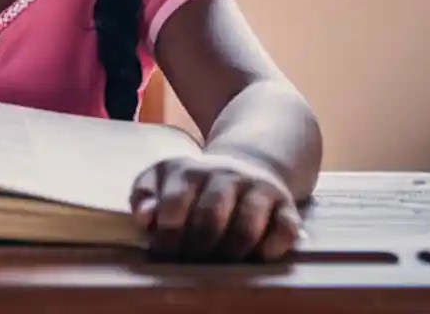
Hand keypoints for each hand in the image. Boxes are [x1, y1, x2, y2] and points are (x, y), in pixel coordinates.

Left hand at [130, 154, 302, 261]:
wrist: (247, 165)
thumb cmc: (194, 185)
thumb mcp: (162, 180)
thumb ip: (144, 196)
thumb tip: (144, 218)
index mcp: (189, 171)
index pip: (174, 203)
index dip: (167, 235)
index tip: (163, 252)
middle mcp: (225, 174)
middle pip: (210, 217)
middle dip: (197, 248)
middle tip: (192, 261)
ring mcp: (257, 188)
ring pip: (247, 225)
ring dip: (230, 253)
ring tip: (220, 264)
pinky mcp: (285, 204)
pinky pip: (284, 230)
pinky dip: (270, 249)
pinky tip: (256, 257)